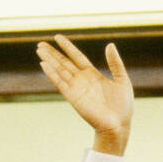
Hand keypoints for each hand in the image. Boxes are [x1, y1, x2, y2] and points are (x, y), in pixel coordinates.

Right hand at [37, 35, 132, 154]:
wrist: (119, 125)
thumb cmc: (123, 106)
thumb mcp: (122, 80)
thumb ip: (115, 63)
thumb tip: (110, 44)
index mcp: (93, 75)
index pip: (77, 57)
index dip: (67, 47)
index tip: (57, 37)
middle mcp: (83, 80)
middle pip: (64, 63)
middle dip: (53, 53)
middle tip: (40, 44)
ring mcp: (77, 88)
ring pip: (60, 70)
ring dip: (50, 60)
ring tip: (39, 49)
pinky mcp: (73, 97)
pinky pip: (60, 83)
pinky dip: (52, 74)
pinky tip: (44, 64)